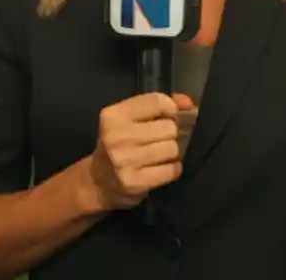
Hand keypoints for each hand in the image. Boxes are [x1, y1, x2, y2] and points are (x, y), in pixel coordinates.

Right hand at [85, 92, 195, 211]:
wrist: (97, 183)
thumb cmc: (117, 145)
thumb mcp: (129, 119)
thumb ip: (158, 106)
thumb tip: (188, 103)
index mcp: (114, 115)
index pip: (157, 102)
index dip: (171, 109)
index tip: (168, 117)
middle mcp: (117, 136)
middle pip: (169, 127)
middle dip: (170, 134)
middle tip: (160, 141)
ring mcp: (125, 161)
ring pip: (172, 148)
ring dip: (171, 153)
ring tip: (158, 156)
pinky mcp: (135, 183)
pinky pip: (172, 170)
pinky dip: (172, 169)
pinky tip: (160, 169)